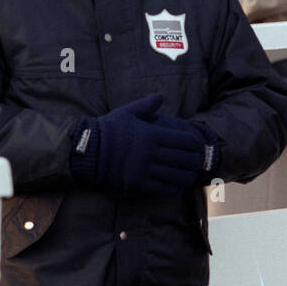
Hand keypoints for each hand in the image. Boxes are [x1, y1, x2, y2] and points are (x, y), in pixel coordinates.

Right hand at [72, 94, 208, 195]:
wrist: (89, 150)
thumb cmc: (109, 129)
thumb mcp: (127, 112)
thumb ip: (147, 105)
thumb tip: (160, 96)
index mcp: (152, 134)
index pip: (185, 141)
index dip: (195, 145)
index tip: (197, 147)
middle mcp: (151, 152)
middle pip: (185, 160)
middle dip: (195, 162)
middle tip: (197, 163)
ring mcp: (145, 169)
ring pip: (178, 176)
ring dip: (187, 177)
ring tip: (189, 176)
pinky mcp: (138, 183)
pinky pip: (165, 189)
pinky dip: (175, 189)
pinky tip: (176, 186)